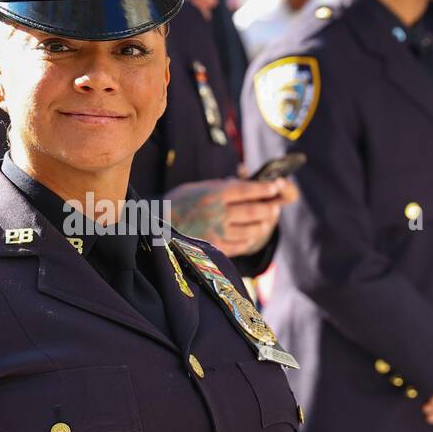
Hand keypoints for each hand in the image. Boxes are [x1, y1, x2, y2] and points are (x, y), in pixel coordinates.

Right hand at [163, 177, 294, 257]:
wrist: (155, 228)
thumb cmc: (174, 205)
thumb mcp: (195, 188)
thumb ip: (218, 187)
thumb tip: (239, 183)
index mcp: (214, 194)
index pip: (248, 190)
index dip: (266, 188)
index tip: (278, 186)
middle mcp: (218, 212)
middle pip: (254, 210)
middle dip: (269, 207)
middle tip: (277, 205)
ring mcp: (218, 232)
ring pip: (251, 229)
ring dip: (262, 224)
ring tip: (265, 220)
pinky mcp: (215, 248)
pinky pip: (241, 245)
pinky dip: (249, 239)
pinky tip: (251, 235)